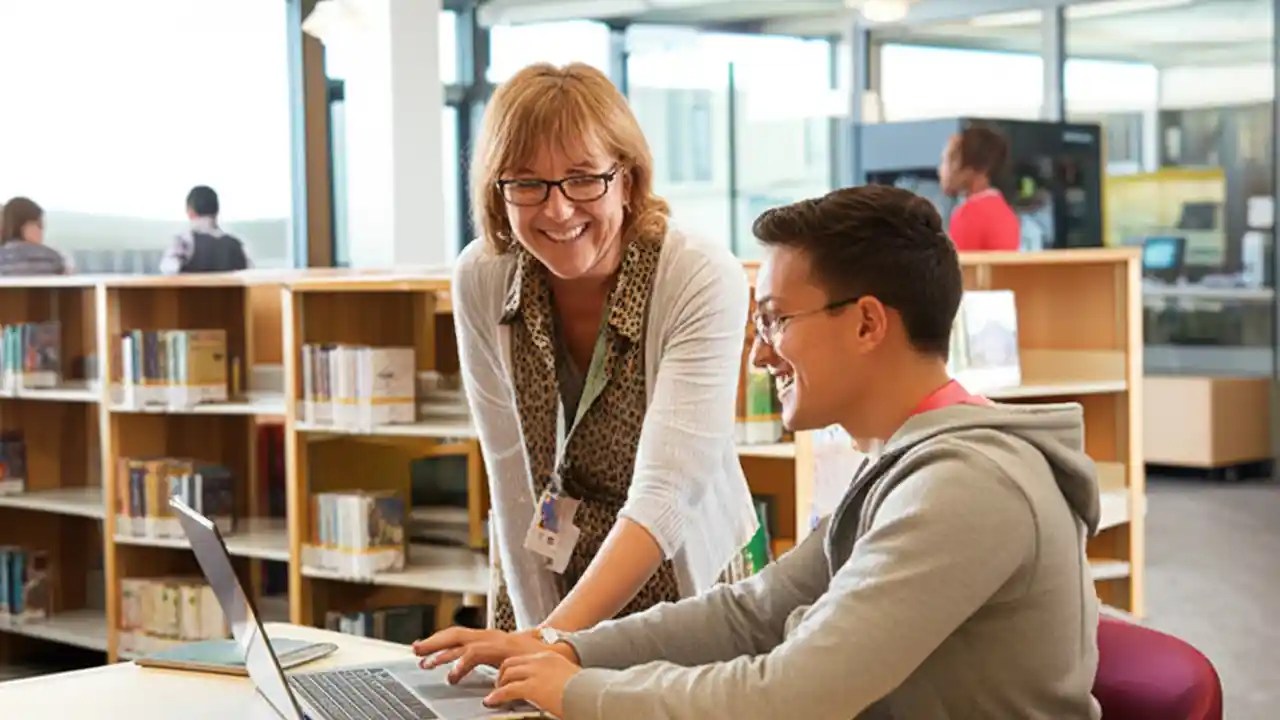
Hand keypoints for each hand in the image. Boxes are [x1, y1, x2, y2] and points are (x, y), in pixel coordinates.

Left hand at [412, 627, 545, 683]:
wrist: (564, 659)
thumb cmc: (540, 663)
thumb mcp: (513, 664)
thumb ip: (498, 667)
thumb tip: (489, 679)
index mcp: (494, 640)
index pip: (462, 637)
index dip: (442, 643)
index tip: (424, 650)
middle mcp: (494, 637)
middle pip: (457, 634)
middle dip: (435, 642)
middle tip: (416, 651)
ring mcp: (499, 642)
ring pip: (463, 643)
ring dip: (444, 654)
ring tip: (428, 664)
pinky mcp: (504, 651)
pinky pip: (477, 654)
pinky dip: (462, 664)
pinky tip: (454, 675)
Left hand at [485, 651, 581, 717]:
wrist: (592, 694)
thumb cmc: (585, 690)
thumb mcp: (567, 678)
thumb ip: (555, 678)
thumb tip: (552, 688)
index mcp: (550, 657)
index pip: (524, 657)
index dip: (513, 667)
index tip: (510, 676)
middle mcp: (541, 660)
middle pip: (511, 662)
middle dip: (502, 674)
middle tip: (499, 685)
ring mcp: (535, 672)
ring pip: (507, 673)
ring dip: (498, 684)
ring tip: (495, 694)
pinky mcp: (532, 687)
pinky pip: (507, 690)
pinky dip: (497, 696)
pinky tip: (492, 701)